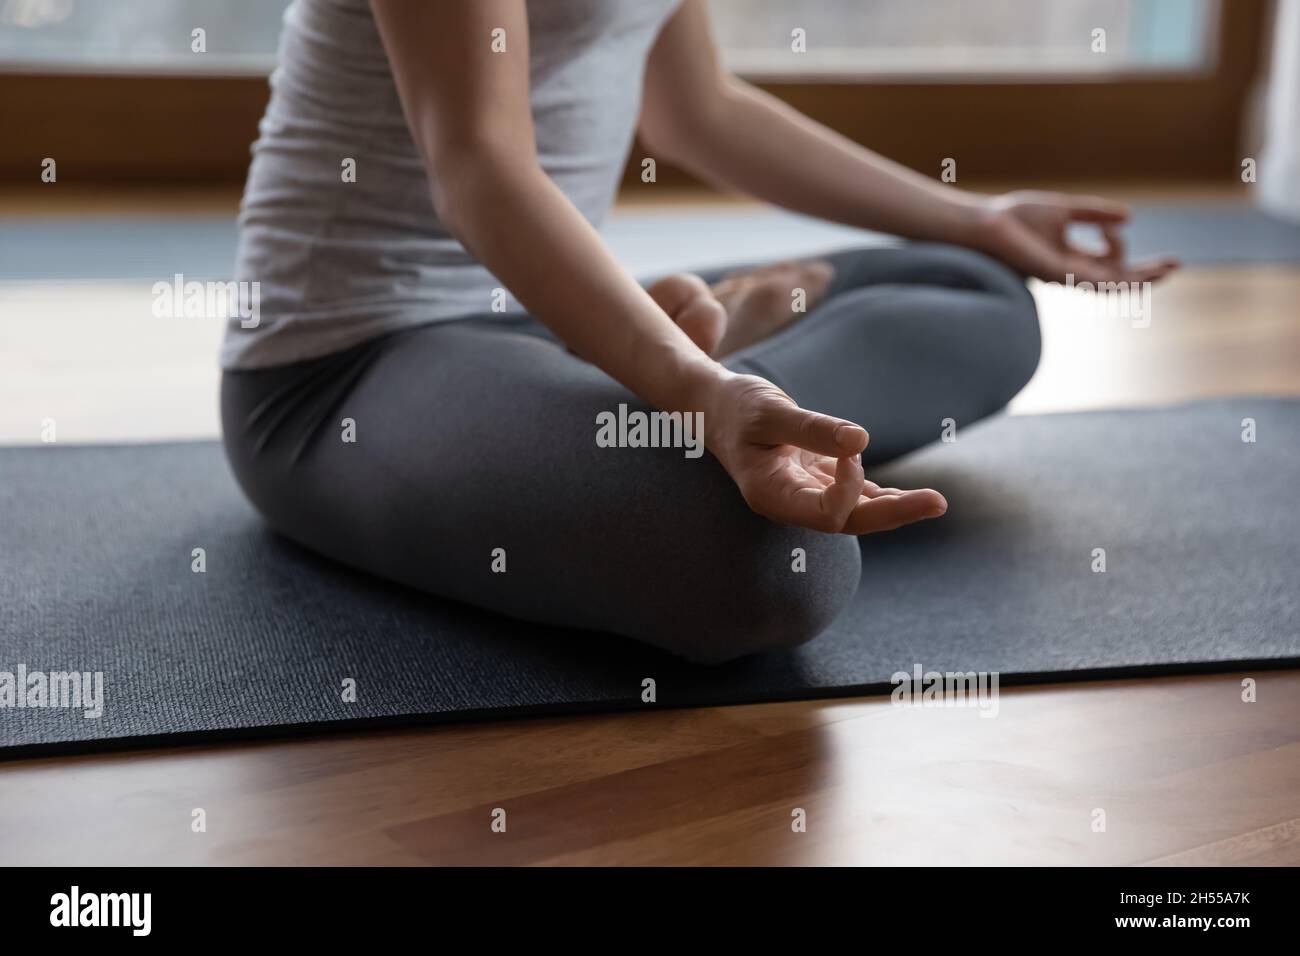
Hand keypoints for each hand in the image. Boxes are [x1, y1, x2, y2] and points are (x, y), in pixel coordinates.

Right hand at [702, 373, 947, 533]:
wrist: (715, 407)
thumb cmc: (738, 406)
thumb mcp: (771, 411)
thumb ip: (812, 428)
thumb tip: (861, 440)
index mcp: (772, 495)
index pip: (826, 512)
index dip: (850, 486)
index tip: (851, 445)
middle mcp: (790, 503)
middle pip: (848, 520)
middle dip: (894, 513)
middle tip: (937, 503)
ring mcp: (803, 494)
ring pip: (854, 511)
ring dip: (894, 507)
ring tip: (933, 502)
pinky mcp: (813, 480)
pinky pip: (851, 495)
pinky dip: (878, 494)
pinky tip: (909, 496)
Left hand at [972, 190, 1179, 284]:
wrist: (986, 224)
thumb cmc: (1015, 217)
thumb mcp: (1065, 209)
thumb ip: (1094, 214)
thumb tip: (1129, 217)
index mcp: (1070, 258)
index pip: (1107, 262)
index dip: (1118, 244)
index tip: (1111, 224)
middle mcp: (1069, 271)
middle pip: (1116, 279)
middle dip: (1146, 273)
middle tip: (1175, 265)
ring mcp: (1065, 276)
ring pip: (1110, 286)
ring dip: (1140, 279)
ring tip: (1168, 270)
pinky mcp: (1058, 274)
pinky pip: (1093, 281)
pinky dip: (1117, 278)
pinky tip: (1137, 275)